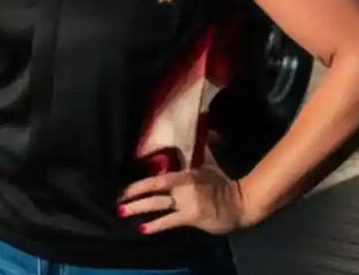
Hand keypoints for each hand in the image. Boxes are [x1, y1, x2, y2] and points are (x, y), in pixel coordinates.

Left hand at [116, 162, 255, 235]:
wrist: (241, 204)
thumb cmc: (222, 184)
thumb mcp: (210, 163)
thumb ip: (203, 148)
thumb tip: (207, 129)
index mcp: (185, 173)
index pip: (157, 176)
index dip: (138, 182)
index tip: (123, 186)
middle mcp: (182, 185)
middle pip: (152, 188)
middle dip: (132, 194)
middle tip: (117, 200)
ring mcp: (186, 201)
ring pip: (157, 204)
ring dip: (138, 208)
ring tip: (122, 212)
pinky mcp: (191, 216)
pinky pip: (169, 221)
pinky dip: (155, 225)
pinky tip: (143, 229)